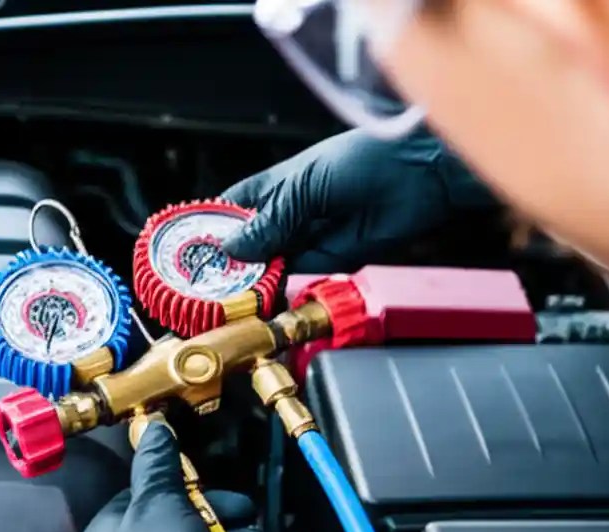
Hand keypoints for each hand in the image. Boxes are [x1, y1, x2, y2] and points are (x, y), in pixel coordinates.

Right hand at [220, 127, 495, 272]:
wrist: (419, 173)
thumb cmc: (364, 158)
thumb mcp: (302, 187)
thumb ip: (268, 223)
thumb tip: (230, 248)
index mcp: (274, 187)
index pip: (230, 211)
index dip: (210, 229)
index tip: (189, 251)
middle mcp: (288, 214)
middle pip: (247, 245)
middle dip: (228, 263)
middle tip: (205, 283)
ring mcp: (309, 238)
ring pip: (269, 266)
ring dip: (252, 281)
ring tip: (229, 295)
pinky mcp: (332, 260)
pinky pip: (297, 278)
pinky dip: (280, 289)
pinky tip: (263, 296)